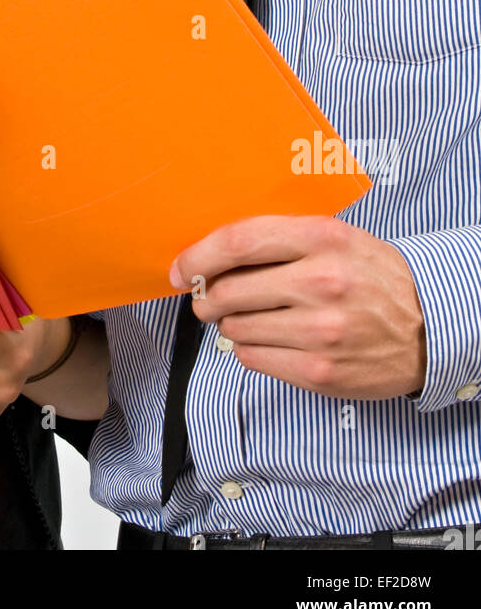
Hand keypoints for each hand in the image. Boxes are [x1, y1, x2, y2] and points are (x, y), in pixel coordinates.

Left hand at [169, 214, 426, 398]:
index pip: (238, 242)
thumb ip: (279, 240)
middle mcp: (320, 282)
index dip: (198, 256)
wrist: (428, 326)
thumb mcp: (333, 237)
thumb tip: (213, 255)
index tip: (181, 268)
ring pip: (235, 327)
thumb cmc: (371, 276)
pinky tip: (268, 338)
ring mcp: (320, 331)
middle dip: (207, 296)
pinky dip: (249, 349)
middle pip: (228, 290)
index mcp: (320, 239)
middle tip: (209, 297)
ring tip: (249, 316)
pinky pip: (253, 359)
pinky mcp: (319, 371)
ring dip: (230, 323)